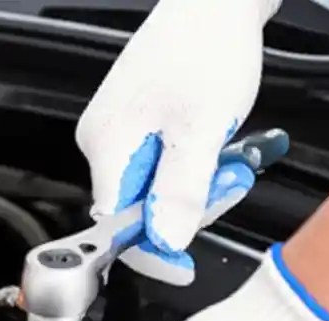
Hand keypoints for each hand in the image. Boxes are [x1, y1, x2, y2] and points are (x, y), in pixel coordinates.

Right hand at [77, 0, 279, 280]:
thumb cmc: (208, 48)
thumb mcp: (204, 130)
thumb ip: (182, 191)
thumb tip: (165, 242)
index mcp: (107, 145)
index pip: (116, 225)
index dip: (153, 249)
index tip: (185, 263)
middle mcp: (101, 140)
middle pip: (136, 209)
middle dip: (185, 207)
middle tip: (227, 180)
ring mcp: (117, 129)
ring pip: (152, 187)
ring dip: (194, 184)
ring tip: (225, 150)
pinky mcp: (135, 120)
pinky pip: (158, 163)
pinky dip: (190, 163)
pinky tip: (212, 140)